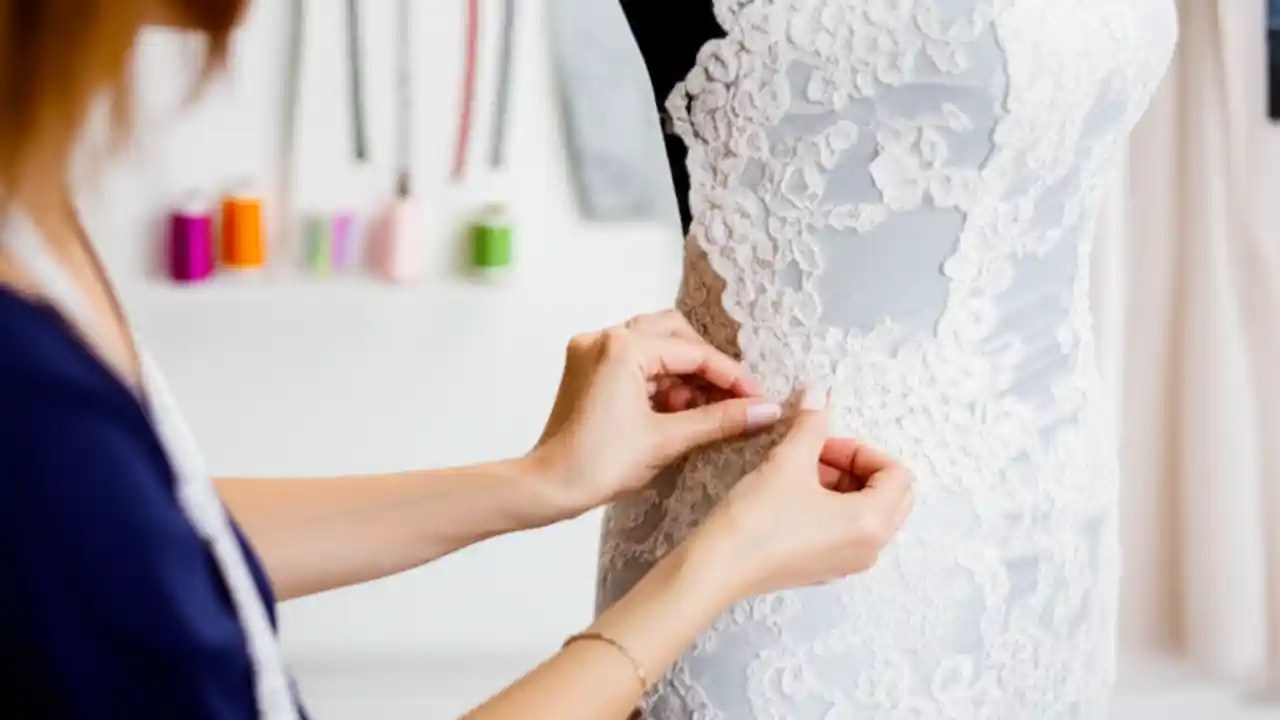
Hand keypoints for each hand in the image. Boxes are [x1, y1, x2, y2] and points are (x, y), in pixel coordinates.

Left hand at [529, 310, 783, 517]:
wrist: (549, 487)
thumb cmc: (598, 465)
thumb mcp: (667, 440)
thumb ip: (720, 419)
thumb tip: (766, 410)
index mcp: (622, 348)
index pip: (693, 352)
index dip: (732, 377)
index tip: (758, 398)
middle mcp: (604, 338)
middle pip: (674, 334)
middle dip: (706, 366)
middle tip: (732, 398)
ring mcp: (591, 351)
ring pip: (655, 346)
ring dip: (683, 374)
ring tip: (703, 411)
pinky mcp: (586, 368)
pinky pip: (634, 362)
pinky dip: (659, 381)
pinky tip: (677, 410)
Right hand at [693, 396, 915, 598]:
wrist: (719, 566)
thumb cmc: (759, 518)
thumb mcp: (789, 461)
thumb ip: (811, 424)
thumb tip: (817, 392)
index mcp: (873, 521)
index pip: (897, 473)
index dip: (861, 449)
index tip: (823, 445)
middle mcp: (870, 548)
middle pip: (890, 495)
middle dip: (857, 467)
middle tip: (818, 455)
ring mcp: (849, 563)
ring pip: (868, 512)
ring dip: (843, 485)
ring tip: (801, 473)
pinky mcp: (826, 568)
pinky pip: (848, 531)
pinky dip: (832, 507)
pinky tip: (794, 497)